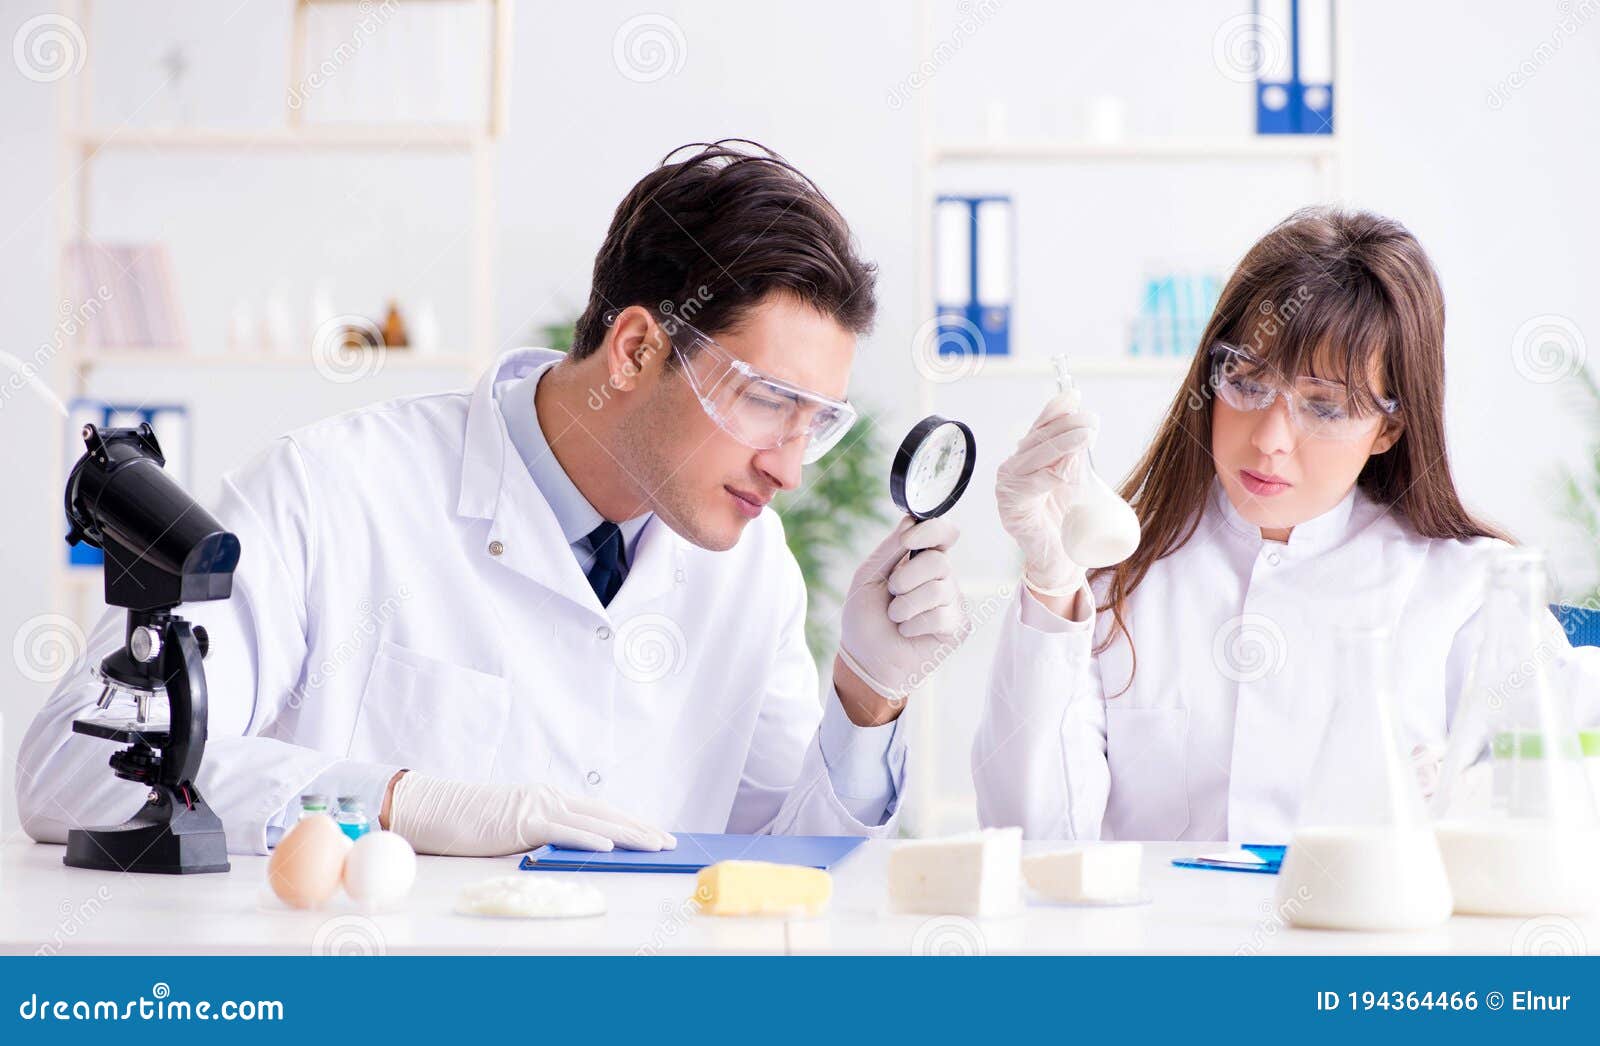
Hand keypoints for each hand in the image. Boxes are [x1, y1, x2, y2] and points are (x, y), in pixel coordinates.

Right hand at [386, 771, 676, 856]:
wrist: (433, 808)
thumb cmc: (468, 823)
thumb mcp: (513, 827)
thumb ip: (540, 835)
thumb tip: (564, 853)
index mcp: (549, 799)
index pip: (600, 811)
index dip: (630, 822)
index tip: (655, 834)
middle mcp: (550, 798)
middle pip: (606, 813)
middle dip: (641, 827)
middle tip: (669, 842)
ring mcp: (538, 806)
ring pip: (593, 820)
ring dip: (627, 832)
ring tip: (654, 844)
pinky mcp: (522, 819)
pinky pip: (562, 829)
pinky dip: (588, 837)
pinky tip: (609, 845)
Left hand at [836, 516, 966, 710]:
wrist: (865, 659)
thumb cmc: (865, 617)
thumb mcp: (868, 576)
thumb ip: (889, 548)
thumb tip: (911, 521)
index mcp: (921, 559)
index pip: (944, 533)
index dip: (932, 531)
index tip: (908, 542)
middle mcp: (942, 577)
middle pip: (939, 562)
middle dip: (905, 579)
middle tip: (892, 594)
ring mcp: (952, 601)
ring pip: (938, 589)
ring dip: (905, 606)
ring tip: (896, 617)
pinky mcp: (957, 626)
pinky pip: (942, 616)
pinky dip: (915, 625)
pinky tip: (907, 632)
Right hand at [995, 389, 1099, 596]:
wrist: (1063, 560)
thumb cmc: (1071, 519)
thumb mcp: (1077, 478)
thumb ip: (1077, 455)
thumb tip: (1086, 423)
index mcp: (1026, 459)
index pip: (1039, 429)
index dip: (1054, 411)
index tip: (1074, 396)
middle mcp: (1012, 469)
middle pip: (1037, 439)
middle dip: (1066, 426)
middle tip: (1091, 420)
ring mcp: (1007, 489)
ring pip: (1033, 459)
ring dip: (1061, 445)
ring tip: (1085, 436)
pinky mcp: (1010, 511)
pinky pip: (1028, 488)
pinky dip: (1047, 478)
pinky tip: (1064, 472)